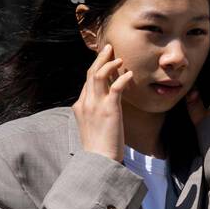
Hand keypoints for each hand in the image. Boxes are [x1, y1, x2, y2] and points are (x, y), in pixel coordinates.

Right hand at [73, 43, 132, 161]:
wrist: (98, 161)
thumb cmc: (98, 149)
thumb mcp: (91, 128)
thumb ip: (95, 114)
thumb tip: (104, 107)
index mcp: (80, 106)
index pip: (87, 81)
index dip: (95, 68)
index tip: (104, 60)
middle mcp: (86, 103)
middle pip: (91, 73)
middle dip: (100, 58)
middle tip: (109, 47)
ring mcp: (96, 105)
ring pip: (99, 76)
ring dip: (109, 64)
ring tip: (119, 58)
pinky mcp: (109, 110)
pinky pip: (115, 88)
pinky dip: (122, 78)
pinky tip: (129, 74)